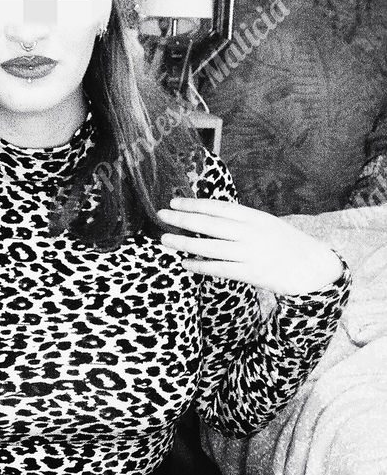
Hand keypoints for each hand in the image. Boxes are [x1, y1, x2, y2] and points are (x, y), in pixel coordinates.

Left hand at [157, 197, 344, 295]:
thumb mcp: (265, 225)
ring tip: (165, 240)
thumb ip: (240, 222)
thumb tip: (208, 216)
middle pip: (210, 224)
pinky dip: (199, 266)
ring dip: (185, 243)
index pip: (218, 207)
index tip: (174, 201)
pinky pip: (219, 269)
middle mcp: (251, 232)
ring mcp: (251, 253)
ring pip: (210, 247)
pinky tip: (185, 263)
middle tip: (162, 215)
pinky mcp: (251, 273)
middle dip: (183, 219)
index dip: (194, 204)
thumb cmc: (284, 244)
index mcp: (254, 217)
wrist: (312, 267)